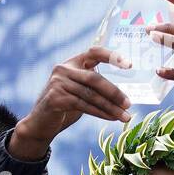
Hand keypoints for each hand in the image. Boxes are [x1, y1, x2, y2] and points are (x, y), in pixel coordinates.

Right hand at [9, 47, 132, 160]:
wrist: (43, 122)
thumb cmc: (68, 104)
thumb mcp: (83, 91)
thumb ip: (97, 87)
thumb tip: (125, 97)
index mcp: (73, 63)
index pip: (94, 52)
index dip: (112, 56)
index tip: (130, 65)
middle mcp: (64, 69)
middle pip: (94, 78)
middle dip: (114, 93)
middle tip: (129, 104)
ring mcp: (57, 82)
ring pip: (91, 94)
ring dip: (110, 107)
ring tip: (125, 117)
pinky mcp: (55, 97)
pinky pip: (83, 105)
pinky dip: (100, 113)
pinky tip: (111, 118)